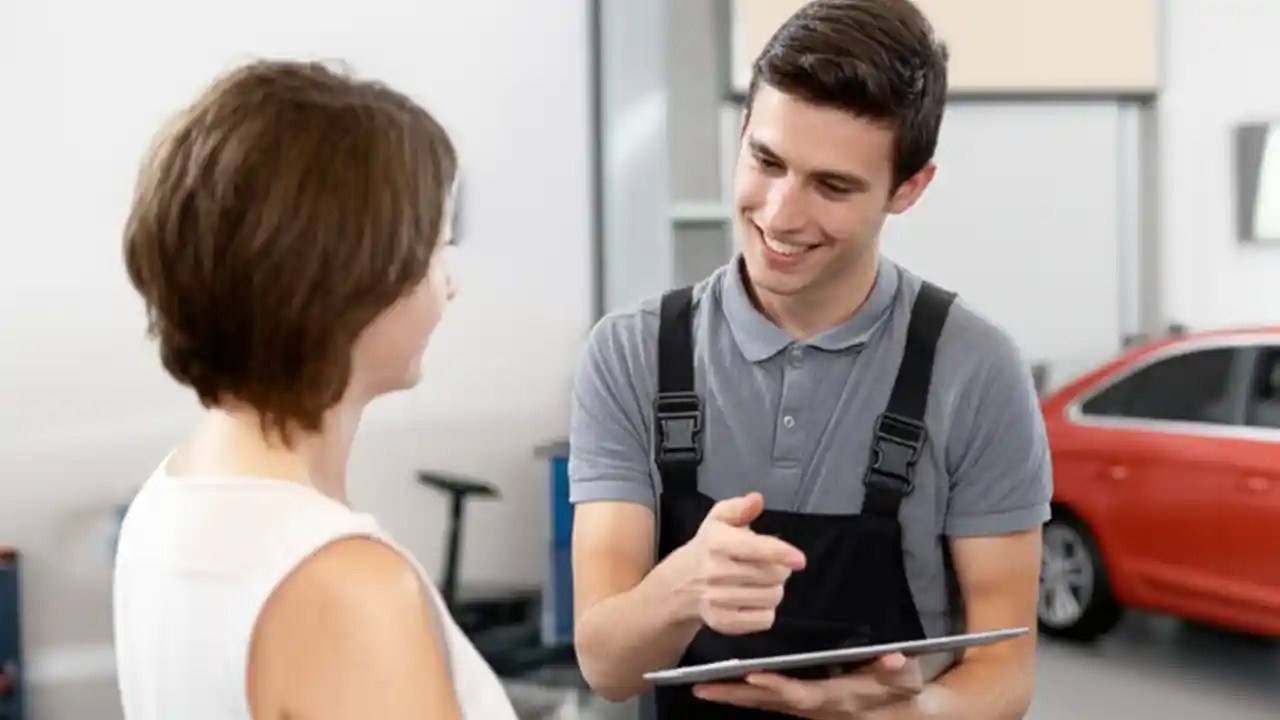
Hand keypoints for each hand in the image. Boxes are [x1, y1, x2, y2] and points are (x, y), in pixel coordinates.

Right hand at [683, 492, 806, 634]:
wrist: (680, 584)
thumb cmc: (709, 547)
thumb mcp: (719, 519)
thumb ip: (739, 508)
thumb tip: (756, 499)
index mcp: (717, 543)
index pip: (755, 549)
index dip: (780, 553)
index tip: (799, 560)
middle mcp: (715, 572)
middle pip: (772, 575)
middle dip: (781, 570)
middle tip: (772, 566)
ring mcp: (717, 600)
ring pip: (771, 598)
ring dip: (774, 589)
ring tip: (762, 583)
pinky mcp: (722, 622)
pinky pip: (764, 620)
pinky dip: (766, 611)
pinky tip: (754, 601)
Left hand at [691, 652, 923, 718]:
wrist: (900, 711)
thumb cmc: (901, 688)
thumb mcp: (905, 677)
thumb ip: (896, 670)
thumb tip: (894, 658)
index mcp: (834, 698)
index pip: (800, 695)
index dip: (777, 687)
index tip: (753, 676)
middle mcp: (813, 708)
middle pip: (768, 704)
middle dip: (736, 696)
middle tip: (702, 688)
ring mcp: (804, 709)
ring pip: (762, 704)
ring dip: (731, 697)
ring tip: (700, 687)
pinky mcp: (799, 704)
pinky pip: (765, 702)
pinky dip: (742, 696)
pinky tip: (721, 687)